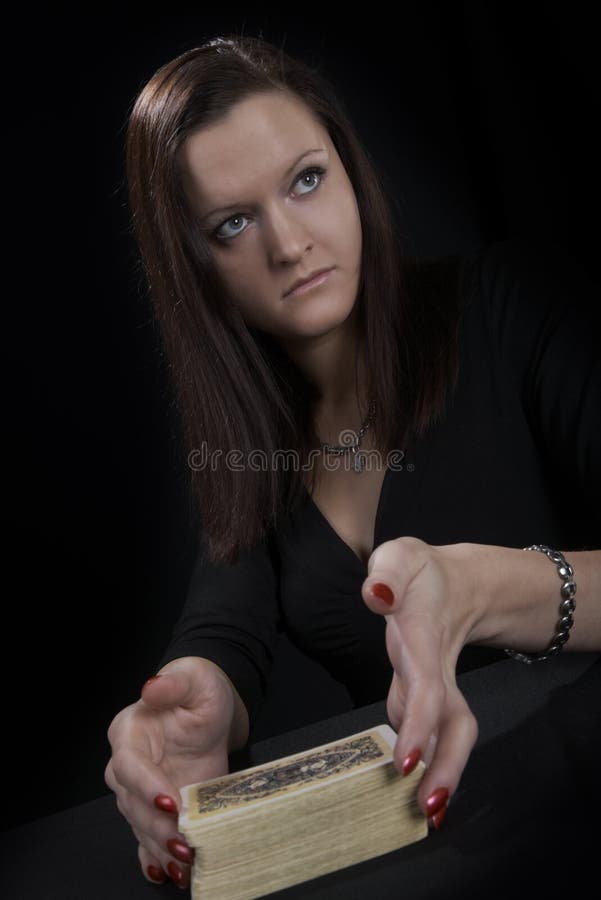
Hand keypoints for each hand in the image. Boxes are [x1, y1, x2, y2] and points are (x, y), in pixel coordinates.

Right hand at [105, 657, 238, 887]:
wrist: (208, 709)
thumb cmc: (199, 691)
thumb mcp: (194, 680)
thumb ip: (174, 683)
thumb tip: (152, 688)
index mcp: (128, 733)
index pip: (129, 765)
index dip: (146, 785)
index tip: (170, 801)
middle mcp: (127, 767)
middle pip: (131, 803)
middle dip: (155, 826)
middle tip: (182, 843)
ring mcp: (140, 792)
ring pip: (141, 825)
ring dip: (159, 846)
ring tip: (183, 862)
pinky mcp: (157, 809)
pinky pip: (148, 838)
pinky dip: (155, 858)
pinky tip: (168, 874)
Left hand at [361, 537, 480, 828]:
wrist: (457, 581)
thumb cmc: (418, 572)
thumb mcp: (400, 556)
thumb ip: (388, 573)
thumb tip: (376, 597)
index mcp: (425, 638)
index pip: (426, 687)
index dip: (419, 724)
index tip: (407, 763)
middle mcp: (435, 669)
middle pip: (454, 723)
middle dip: (446, 766)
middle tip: (430, 809)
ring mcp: (436, 684)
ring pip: (450, 732)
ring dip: (442, 771)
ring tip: (427, 814)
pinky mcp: (429, 694)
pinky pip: (432, 730)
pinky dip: (427, 757)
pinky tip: (412, 786)